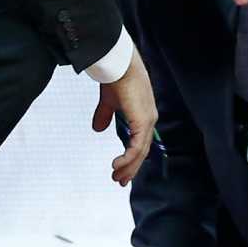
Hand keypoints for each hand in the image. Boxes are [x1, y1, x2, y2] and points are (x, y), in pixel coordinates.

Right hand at [94, 50, 155, 185]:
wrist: (118, 66)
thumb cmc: (116, 78)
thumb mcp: (109, 101)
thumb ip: (105, 115)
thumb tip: (98, 129)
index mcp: (144, 115)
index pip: (141, 142)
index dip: (132, 157)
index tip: (121, 170)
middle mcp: (149, 120)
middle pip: (142, 150)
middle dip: (131, 167)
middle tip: (120, 180)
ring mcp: (148, 121)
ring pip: (140, 151)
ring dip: (128, 166)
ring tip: (117, 177)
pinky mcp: (143, 121)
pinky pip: (137, 147)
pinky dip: (128, 158)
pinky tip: (118, 165)